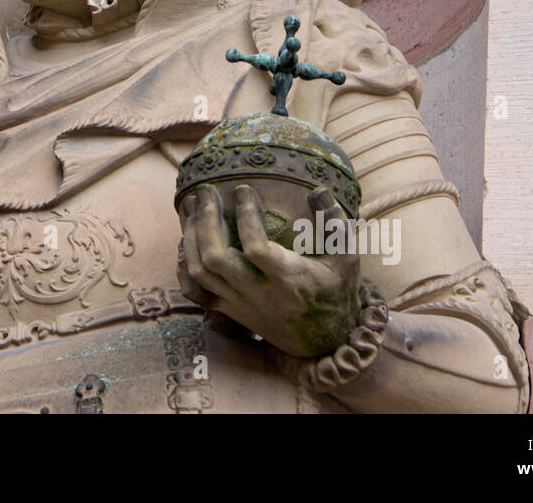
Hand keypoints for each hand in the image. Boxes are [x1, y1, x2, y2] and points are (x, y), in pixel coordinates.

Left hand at [177, 183, 360, 357]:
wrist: (322, 343)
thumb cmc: (336, 294)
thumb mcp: (347, 261)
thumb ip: (335, 225)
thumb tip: (319, 190)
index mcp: (289, 280)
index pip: (256, 248)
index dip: (246, 216)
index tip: (243, 190)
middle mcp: (259, 294)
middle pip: (216, 258)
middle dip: (206, 220)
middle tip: (206, 191)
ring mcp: (240, 304)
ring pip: (201, 272)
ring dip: (191, 236)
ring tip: (194, 209)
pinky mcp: (229, 311)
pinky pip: (195, 291)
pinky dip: (185, 265)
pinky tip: (188, 241)